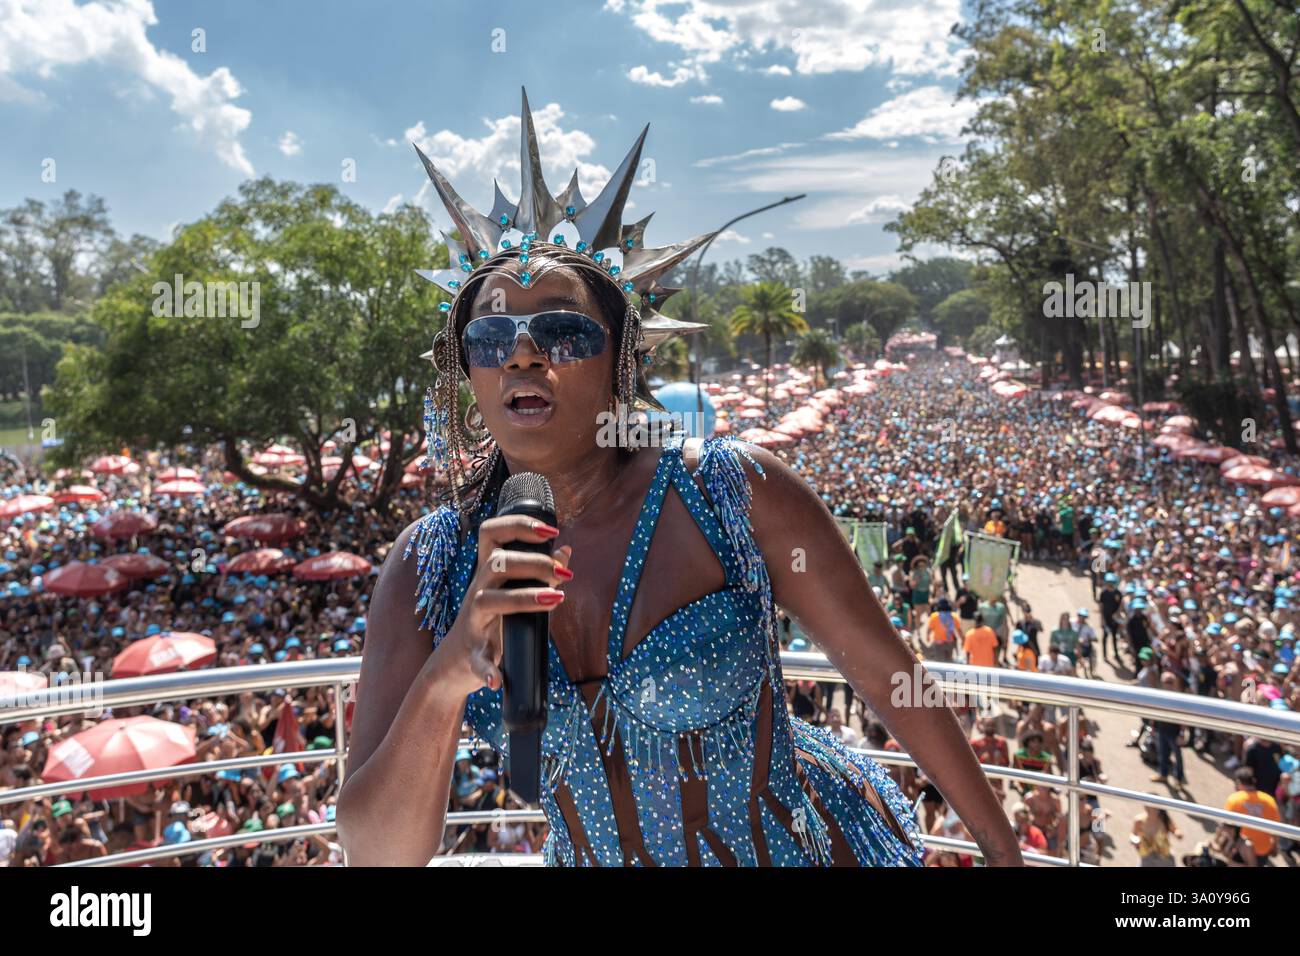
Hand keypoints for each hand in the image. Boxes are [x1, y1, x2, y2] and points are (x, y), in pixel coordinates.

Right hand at [431, 515, 571, 699]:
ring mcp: (473, 621)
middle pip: (497, 563)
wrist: (455, 665)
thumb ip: (539, 573)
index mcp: (488, 574)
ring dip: (523, 598)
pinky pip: (478, 660)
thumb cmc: (492, 622)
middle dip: (534, 562)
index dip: (519, 525)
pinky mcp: (472, 654)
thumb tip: (565, 551)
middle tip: (563, 574)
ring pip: (489, 600)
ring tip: (556, 599)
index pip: (492, 533)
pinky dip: (488, 670)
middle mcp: (478, 591)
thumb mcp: (512, 593)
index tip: (552, 531)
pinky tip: (498, 679)